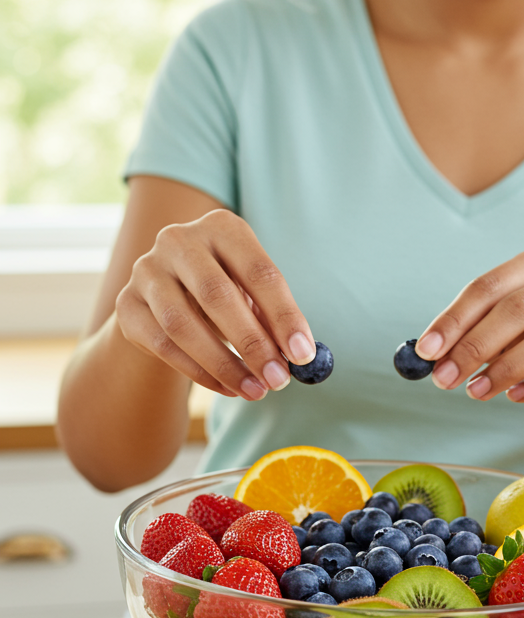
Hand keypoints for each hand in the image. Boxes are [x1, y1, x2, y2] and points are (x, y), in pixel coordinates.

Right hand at [114, 209, 315, 399]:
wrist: (165, 298)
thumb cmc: (224, 293)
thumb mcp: (251, 294)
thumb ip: (272, 317)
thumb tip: (300, 355)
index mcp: (221, 227)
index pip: (259, 271)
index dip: (284, 315)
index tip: (303, 355)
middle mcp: (178, 240)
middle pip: (217, 295)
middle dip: (252, 344)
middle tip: (278, 379)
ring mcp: (146, 270)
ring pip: (182, 325)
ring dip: (224, 364)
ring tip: (254, 390)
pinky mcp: (126, 304)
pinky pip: (163, 345)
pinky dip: (199, 372)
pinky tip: (227, 388)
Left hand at [415, 246, 523, 416]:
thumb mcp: (509, 332)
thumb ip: (476, 335)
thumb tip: (432, 354)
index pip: (490, 285)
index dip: (455, 319)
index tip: (426, 351)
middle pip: (519, 308)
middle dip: (475, 346)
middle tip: (445, 379)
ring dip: (506, 367)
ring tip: (476, 391)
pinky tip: (516, 396)